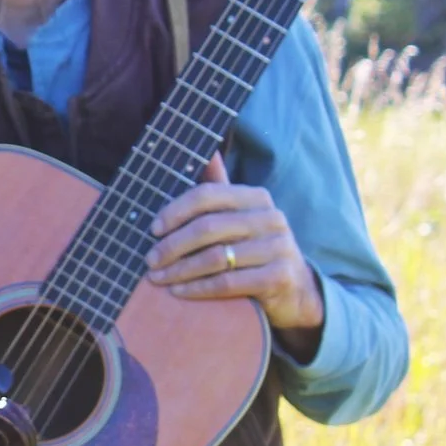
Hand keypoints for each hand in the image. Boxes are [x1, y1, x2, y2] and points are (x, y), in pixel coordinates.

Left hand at [148, 155, 323, 352]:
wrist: (296, 289)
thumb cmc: (255, 248)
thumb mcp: (241, 217)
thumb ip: (221, 190)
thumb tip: (208, 153)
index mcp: (257, 198)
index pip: (208, 195)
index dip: (175, 211)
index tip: (153, 229)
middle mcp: (271, 218)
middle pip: (208, 227)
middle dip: (172, 245)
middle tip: (150, 259)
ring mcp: (278, 248)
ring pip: (216, 257)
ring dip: (180, 269)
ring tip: (158, 277)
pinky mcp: (278, 277)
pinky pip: (228, 282)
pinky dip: (198, 288)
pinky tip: (179, 292)